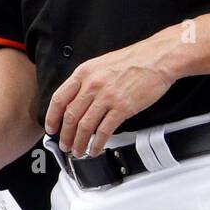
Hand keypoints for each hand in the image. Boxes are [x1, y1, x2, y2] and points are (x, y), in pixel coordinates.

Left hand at [44, 36, 177, 157]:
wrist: (158, 58)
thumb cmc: (135, 60)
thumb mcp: (102, 64)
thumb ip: (88, 80)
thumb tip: (77, 101)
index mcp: (85, 72)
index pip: (59, 98)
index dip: (52, 117)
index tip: (51, 128)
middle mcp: (93, 85)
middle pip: (70, 116)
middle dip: (65, 135)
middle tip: (64, 145)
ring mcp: (107, 97)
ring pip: (84, 126)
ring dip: (78, 143)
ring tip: (78, 151)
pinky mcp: (122, 107)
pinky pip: (104, 131)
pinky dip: (97, 144)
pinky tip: (95, 149)